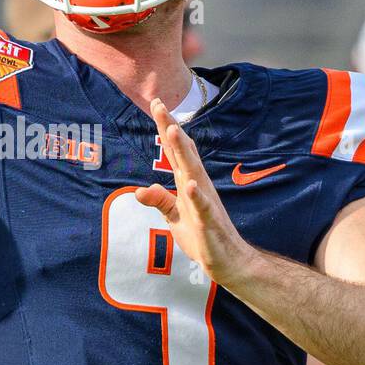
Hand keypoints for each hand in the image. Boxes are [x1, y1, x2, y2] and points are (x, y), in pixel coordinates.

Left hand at [135, 97, 251, 286]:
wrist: (226, 259)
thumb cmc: (201, 235)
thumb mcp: (173, 217)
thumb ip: (159, 201)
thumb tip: (138, 190)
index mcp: (187, 182)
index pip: (174, 151)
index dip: (165, 128)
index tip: (156, 104)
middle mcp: (197, 185)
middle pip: (182, 152)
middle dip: (171, 128)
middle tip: (159, 104)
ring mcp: (204, 201)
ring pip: (192, 172)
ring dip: (183, 152)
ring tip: (174, 131)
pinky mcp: (208, 222)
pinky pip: (202, 206)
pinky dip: (195, 195)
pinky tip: (188, 184)